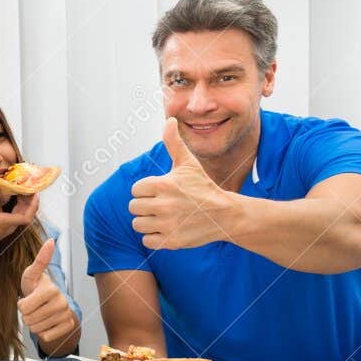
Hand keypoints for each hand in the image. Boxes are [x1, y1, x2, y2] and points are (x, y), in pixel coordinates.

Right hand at [0, 186, 40, 257]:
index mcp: (4, 222)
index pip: (26, 216)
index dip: (34, 204)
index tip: (35, 192)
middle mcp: (8, 226)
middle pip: (26, 213)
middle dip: (30, 199)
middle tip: (28, 184)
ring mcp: (6, 227)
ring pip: (20, 213)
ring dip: (22, 201)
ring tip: (20, 187)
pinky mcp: (2, 227)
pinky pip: (12, 215)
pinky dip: (12, 205)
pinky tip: (5, 196)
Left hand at [16, 238, 77, 348]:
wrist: (54, 305)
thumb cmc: (38, 289)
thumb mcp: (32, 276)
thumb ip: (39, 261)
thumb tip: (50, 241)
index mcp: (51, 289)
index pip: (23, 308)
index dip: (21, 305)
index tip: (28, 298)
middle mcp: (62, 302)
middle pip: (29, 320)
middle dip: (27, 316)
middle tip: (34, 308)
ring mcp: (66, 315)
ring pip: (36, 329)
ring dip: (34, 324)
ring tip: (40, 314)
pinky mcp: (68, 327)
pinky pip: (46, 337)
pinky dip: (43, 332)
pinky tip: (47, 323)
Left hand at [128, 119, 233, 249]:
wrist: (225, 215)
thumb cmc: (203, 187)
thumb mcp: (189, 164)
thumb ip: (174, 143)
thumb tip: (170, 119)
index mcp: (163, 184)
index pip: (136, 190)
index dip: (147, 190)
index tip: (163, 191)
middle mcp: (163, 205)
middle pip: (134, 207)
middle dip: (147, 205)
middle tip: (165, 205)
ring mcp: (167, 224)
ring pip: (138, 224)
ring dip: (148, 221)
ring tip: (165, 217)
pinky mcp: (170, 241)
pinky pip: (146, 240)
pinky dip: (154, 237)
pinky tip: (168, 229)